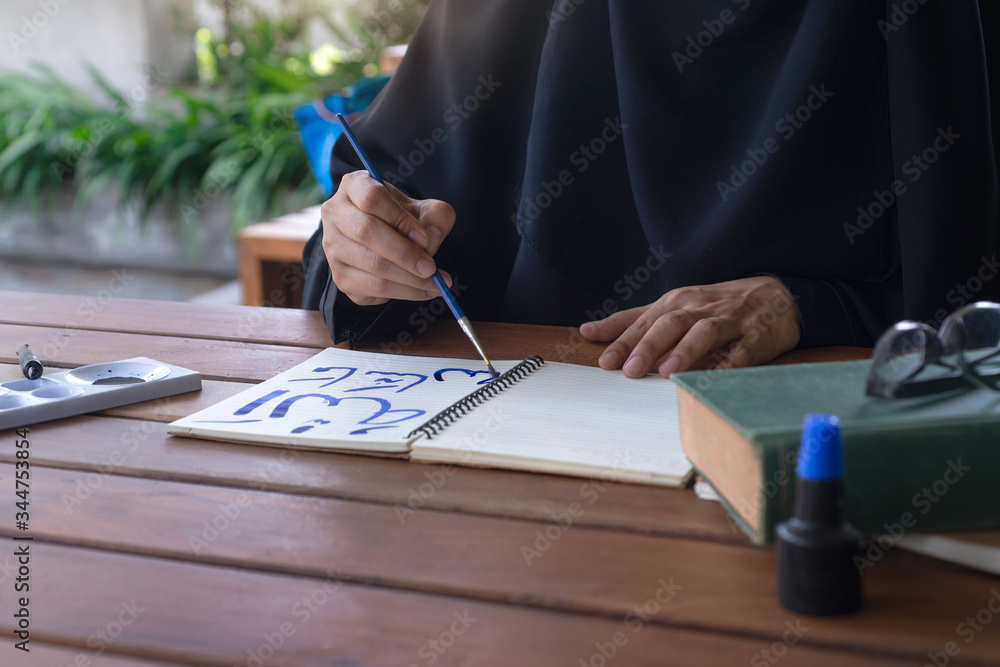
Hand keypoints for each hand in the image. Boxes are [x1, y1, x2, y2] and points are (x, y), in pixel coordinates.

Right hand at [321, 171, 456, 305]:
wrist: (384, 244)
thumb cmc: (403, 220)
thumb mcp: (424, 209)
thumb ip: (435, 217)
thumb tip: (430, 239)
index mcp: (355, 185)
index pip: (372, 198)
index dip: (400, 219)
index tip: (424, 238)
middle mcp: (335, 213)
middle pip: (367, 232)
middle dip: (405, 253)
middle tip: (431, 268)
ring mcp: (332, 246)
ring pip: (372, 264)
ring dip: (409, 278)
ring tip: (436, 283)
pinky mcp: (340, 275)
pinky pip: (373, 287)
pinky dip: (404, 292)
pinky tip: (424, 291)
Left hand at [579, 276, 800, 377]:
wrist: (778, 295)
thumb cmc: (716, 306)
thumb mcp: (672, 307)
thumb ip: (631, 320)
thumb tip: (588, 331)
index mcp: (678, 302)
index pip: (645, 321)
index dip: (624, 341)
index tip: (605, 362)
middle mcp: (701, 308)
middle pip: (671, 323)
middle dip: (649, 346)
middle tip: (630, 371)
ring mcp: (730, 321)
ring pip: (704, 332)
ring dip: (685, 351)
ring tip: (667, 372)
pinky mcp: (758, 336)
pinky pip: (742, 351)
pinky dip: (728, 364)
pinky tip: (715, 378)